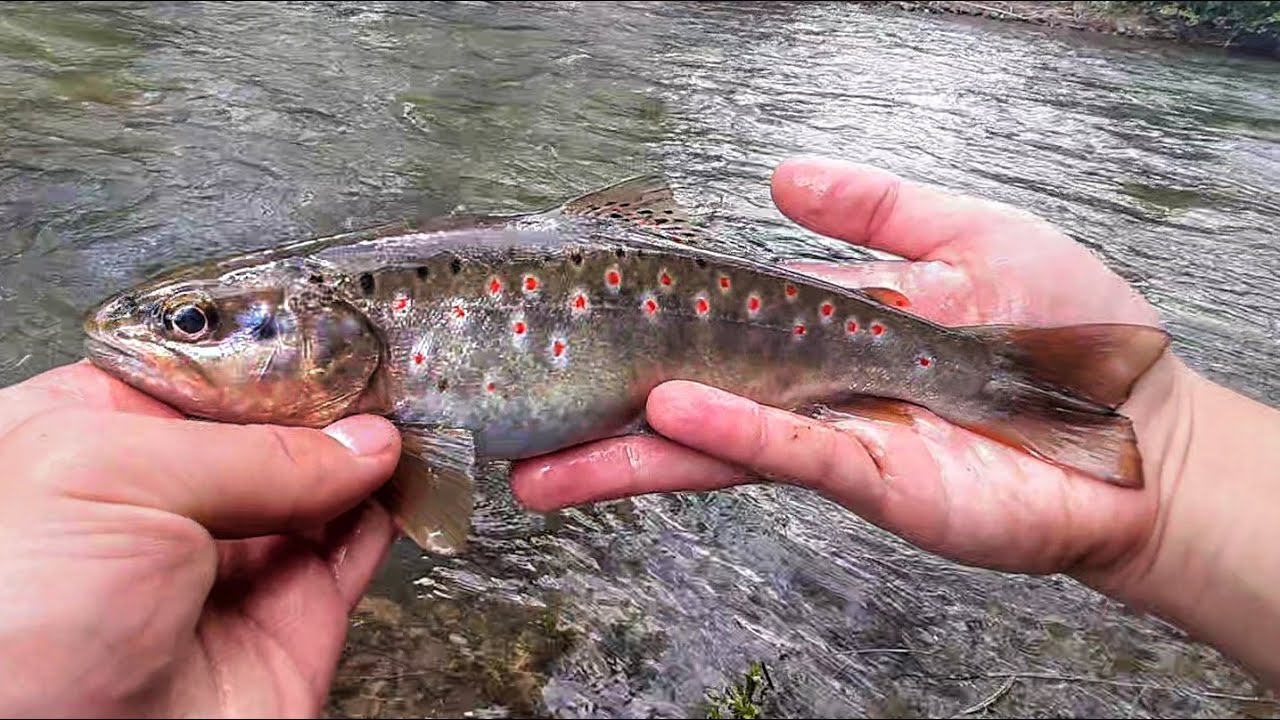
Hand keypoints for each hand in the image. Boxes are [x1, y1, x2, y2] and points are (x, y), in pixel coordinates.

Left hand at [0, 361, 401, 717]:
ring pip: (325, 486)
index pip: (197, 375)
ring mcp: (230, 564)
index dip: (267, 353)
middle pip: (271, 428)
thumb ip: (247, 451)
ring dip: (372, 451)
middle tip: (387, 365)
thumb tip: (356, 442)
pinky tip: (409, 476)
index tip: (330, 331)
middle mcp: (162, 502)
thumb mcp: (109, 480)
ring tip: (414, 409)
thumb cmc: (9, 628)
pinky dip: (391, 515)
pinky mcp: (288, 623)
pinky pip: (355, 554)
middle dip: (331, 398)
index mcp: (87, 444)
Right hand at [509, 156, 1188, 579]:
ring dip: (632, 451)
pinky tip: (667, 418)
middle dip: (604, 418)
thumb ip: (875, 210)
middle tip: (521, 427)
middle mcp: (811, 392)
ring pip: (715, 444)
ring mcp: (834, 441)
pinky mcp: (871, 480)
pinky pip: (787, 452)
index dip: (648, 326)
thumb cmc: (1069, 328)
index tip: (576, 326)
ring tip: (546, 463)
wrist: (1137, 427)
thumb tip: (781, 178)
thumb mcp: (968, 236)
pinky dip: (730, 434)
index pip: (717, 326)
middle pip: (691, 401)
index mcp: (823, 334)